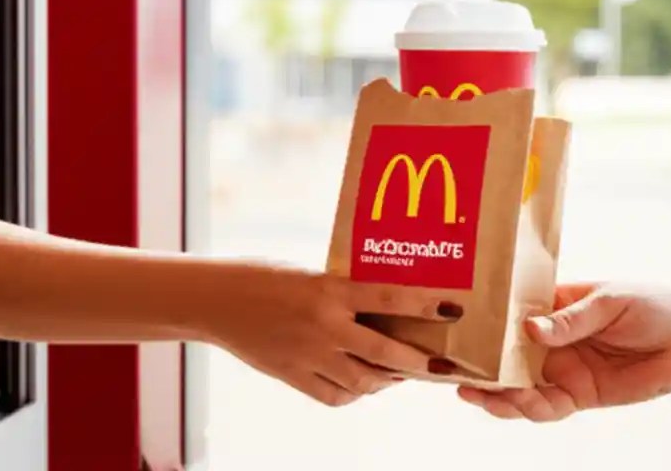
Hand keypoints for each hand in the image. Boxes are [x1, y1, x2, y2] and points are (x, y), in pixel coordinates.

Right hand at [210, 265, 460, 406]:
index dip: (425, 306)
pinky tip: (359, 384)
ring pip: (362, 381)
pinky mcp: (292, 375)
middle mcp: (324, 324)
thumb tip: (381, 307)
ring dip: (385, 381)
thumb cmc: (264, 277)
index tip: (453, 309)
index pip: (390, 299)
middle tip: (436, 364)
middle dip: (416, 362)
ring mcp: (308, 354)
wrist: (217, 300)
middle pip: (384, 353)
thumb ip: (341, 291)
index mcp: (329, 290)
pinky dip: (353, 394)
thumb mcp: (308, 274)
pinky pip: (335, 396)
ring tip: (396, 374)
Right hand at [458, 283, 670, 421]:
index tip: (452, 330)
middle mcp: (548, 340)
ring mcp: (560, 370)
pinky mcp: (577, 396)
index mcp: (550, 307)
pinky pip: (545, 408)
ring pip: (517, 386)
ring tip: (477, 393)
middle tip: (450, 372)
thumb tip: (529, 328)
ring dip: (496, 392)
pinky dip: (527, 409)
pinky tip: (514, 403)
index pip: (505, 314)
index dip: (479, 323)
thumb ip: (570, 320)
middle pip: (502, 355)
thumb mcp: (609, 302)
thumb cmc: (651, 306)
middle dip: (477, 365)